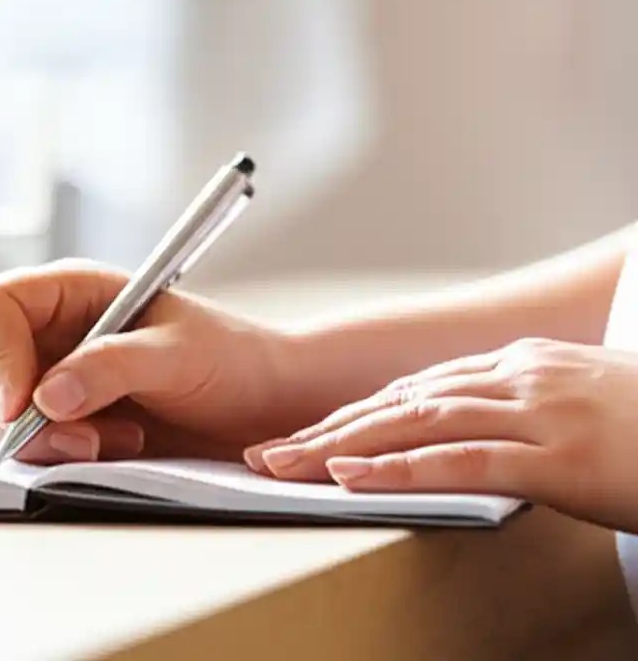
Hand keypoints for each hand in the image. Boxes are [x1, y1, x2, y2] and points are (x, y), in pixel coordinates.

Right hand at [0, 259, 298, 464]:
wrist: (264, 407)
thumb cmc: (231, 360)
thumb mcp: (177, 355)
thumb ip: (110, 368)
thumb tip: (47, 397)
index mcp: (70, 293)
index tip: (25, 401)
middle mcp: (51, 334)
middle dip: (25, 415)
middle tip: (87, 438)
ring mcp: (53, 381)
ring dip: (49, 442)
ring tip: (120, 441)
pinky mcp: (64, 424)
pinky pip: (27, 448)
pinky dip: (61, 459)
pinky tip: (117, 450)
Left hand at [244, 338, 637, 532]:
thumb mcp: (576, 407)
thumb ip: (517, 411)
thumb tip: (464, 427)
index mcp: (520, 364)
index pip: (414, 389)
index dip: (351, 414)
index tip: (302, 436)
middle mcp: (519, 377)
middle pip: (401, 401)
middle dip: (327, 429)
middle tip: (267, 454)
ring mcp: (537, 412)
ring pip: (416, 423)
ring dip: (341, 448)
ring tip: (286, 468)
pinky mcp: (557, 455)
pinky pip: (462, 460)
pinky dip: (400, 469)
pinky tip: (353, 479)